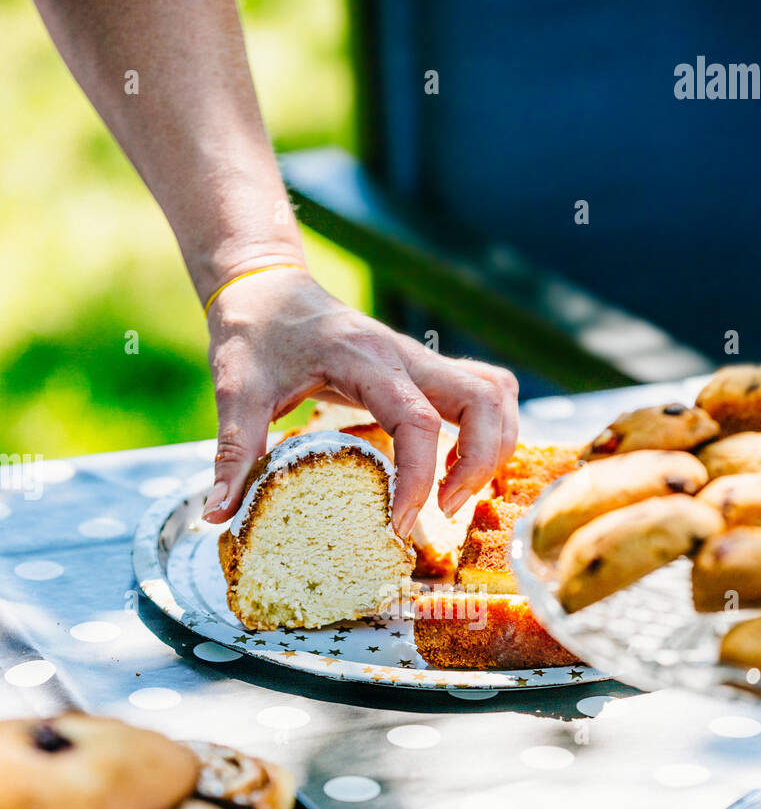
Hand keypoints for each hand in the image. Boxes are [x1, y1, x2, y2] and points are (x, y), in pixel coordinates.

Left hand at [202, 267, 518, 534]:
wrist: (264, 284)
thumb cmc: (253, 333)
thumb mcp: (236, 389)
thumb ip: (234, 451)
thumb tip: (217, 514)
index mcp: (365, 358)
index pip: (418, 419)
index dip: (418, 479)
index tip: (396, 523)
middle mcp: (406, 355)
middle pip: (485, 399)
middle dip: (478, 462)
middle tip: (444, 510)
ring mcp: (421, 361)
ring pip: (496, 393)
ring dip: (493, 445)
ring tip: (455, 493)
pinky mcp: (424, 372)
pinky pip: (483, 394)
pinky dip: (487, 432)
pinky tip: (453, 468)